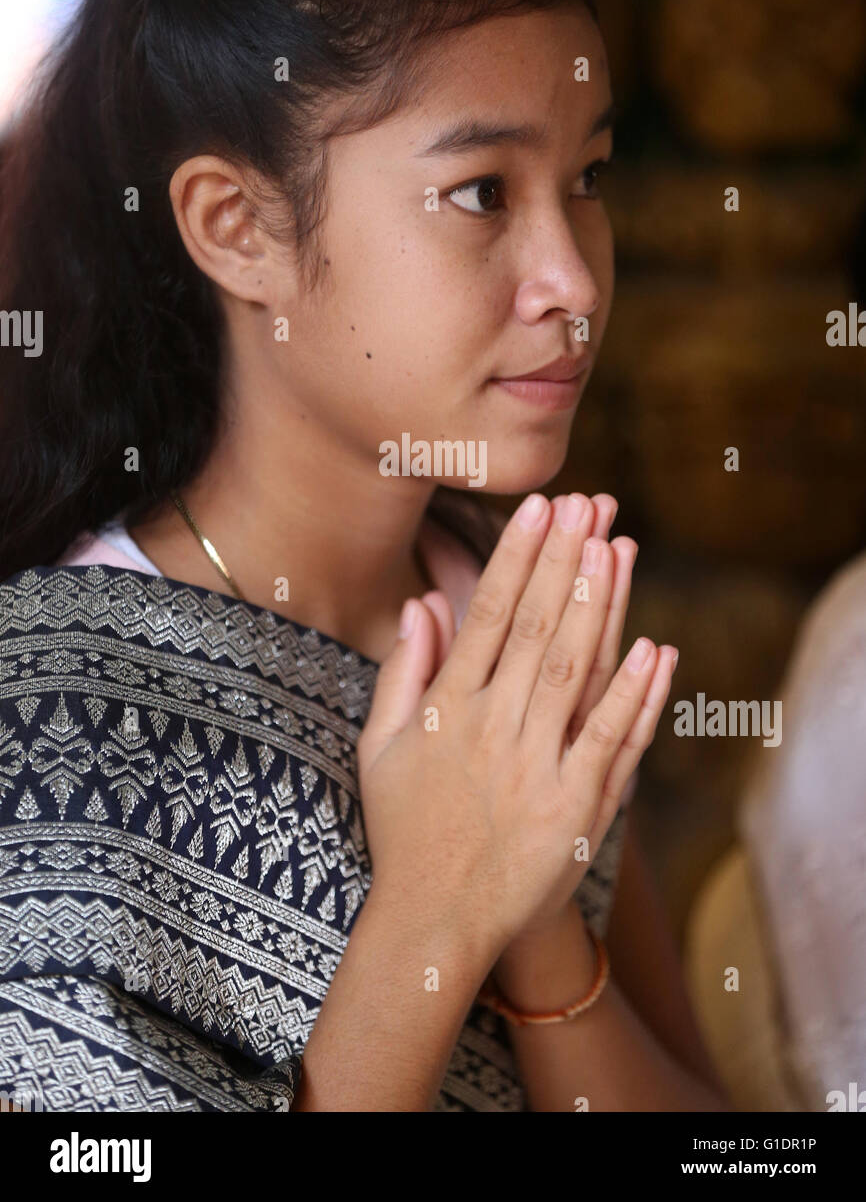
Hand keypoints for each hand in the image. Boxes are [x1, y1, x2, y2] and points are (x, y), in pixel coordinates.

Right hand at [356, 492, 677, 960]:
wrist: (435, 921)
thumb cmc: (406, 829)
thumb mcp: (380, 747)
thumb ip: (402, 671)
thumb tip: (421, 603)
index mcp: (448, 711)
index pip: (490, 617)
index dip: (519, 558)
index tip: (541, 508)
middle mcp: (494, 731)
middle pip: (540, 630)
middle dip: (567, 560)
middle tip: (590, 502)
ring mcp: (539, 770)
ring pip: (576, 673)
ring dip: (601, 606)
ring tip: (618, 546)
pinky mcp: (577, 810)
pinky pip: (612, 742)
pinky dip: (635, 695)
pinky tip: (655, 649)